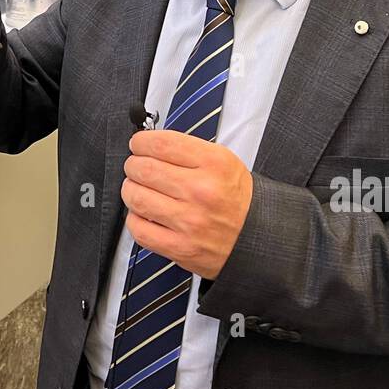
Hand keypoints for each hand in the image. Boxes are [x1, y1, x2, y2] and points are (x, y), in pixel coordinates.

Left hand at [122, 130, 252, 280]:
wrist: (257, 238)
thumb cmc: (237, 198)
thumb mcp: (224, 161)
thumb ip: (188, 150)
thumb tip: (150, 144)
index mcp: (214, 164)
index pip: (162, 144)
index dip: (141, 141)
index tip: (138, 144)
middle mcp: (201, 191)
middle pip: (144, 169)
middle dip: (133, 165)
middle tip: (136, 166)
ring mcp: (189, 221)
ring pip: (137, 198)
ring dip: (131, 190)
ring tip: (138, 188)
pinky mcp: (180, 247)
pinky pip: (139, 229)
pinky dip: (135, 218)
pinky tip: (144, 213)